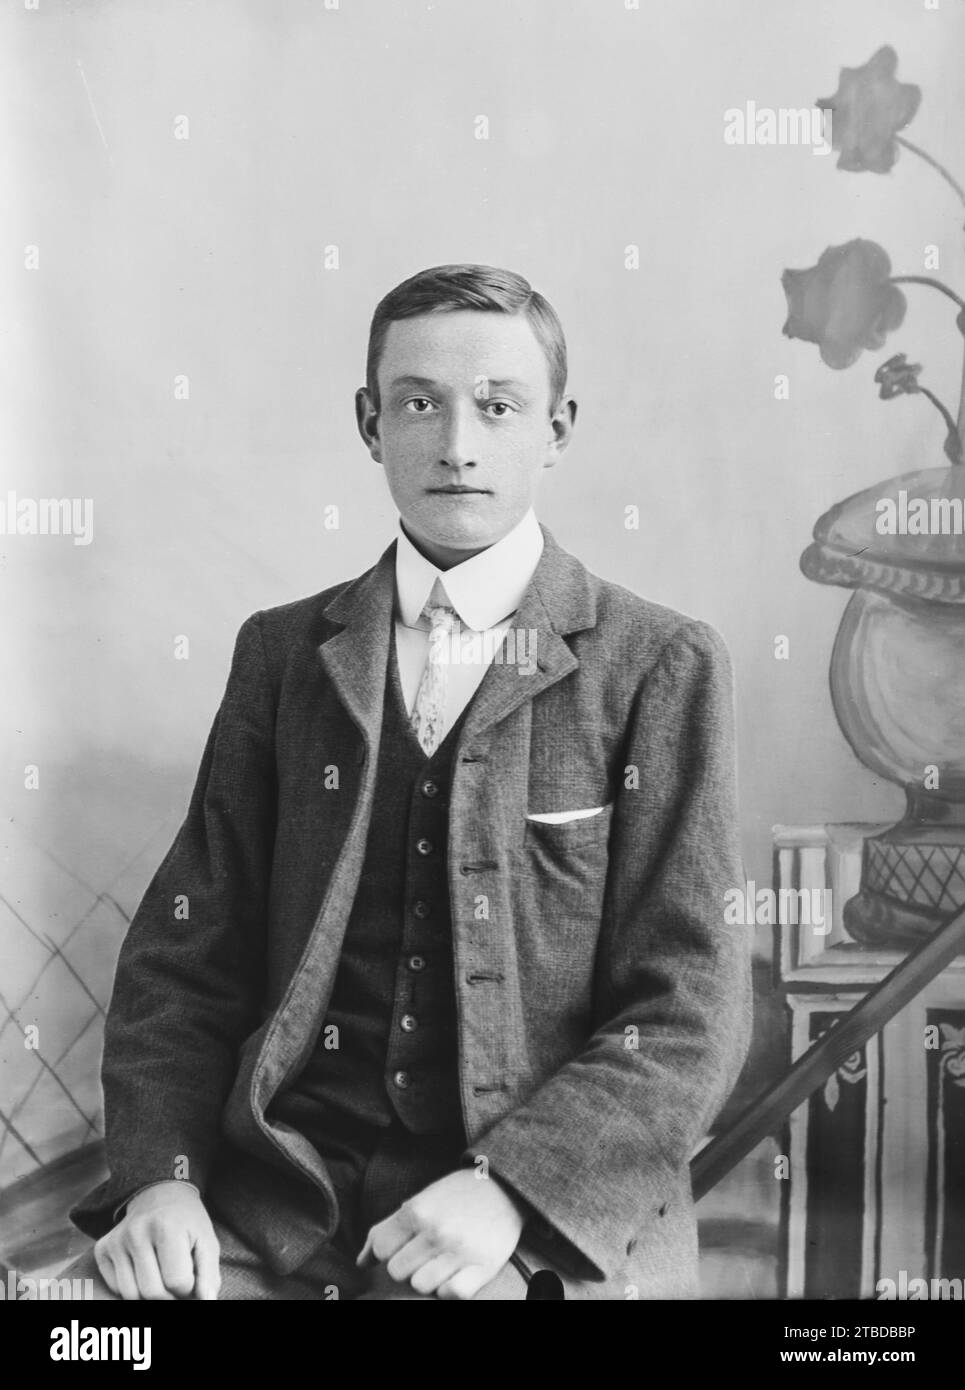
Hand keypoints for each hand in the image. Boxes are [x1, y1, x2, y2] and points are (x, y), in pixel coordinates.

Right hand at [93, 1181, 220, 1300]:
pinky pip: (116, 1288)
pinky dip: (132, 1287)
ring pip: (131, 1295)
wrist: (159, 1194)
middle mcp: (136, 1232)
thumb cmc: (187, 1222)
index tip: (190, 1273)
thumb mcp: (206, 1241)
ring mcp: (116, 1240)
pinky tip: (142, 1269)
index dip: (188, 1286)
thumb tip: (206, 1302)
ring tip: (160, 1275)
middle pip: (152, 1292)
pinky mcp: (102, 1248)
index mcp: (167, 1227)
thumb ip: (209, 1275)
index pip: (177, 1282)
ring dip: (149, 1294)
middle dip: (169, 1295)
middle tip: (175, 1278)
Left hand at [357, 1168, 525, 1299]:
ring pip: (421, 1285)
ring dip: (428, 1278)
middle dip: (407, 1265)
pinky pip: (450, 1294)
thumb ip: (388, 1228)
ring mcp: (459, 1251)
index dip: (388, 1252)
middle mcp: (436, 1232)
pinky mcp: (483, 1268)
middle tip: (424, 1253)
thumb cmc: (457, 1194)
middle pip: (397, 1271)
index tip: (403, 1246)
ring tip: (441, 1262)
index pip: (381, 1249)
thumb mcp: (420, 1201)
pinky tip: (456, 1272)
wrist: (505, 1186)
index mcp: (417, 1211)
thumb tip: (360, 1263)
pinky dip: (450, 1288)